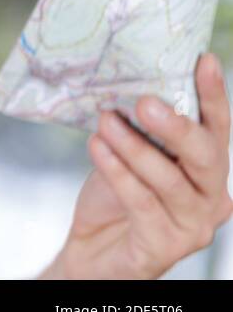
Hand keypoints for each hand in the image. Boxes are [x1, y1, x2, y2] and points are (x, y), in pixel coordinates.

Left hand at [47, 52, 232, 278]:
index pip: (218, 128)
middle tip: (145, 102)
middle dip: (177, 127)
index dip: (213, 95)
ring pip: (170, 180)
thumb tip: (124, 87)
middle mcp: (212, 198)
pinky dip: (118, 172)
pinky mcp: (166, 247)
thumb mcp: (129, 156)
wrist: (93, 251)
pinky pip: (142, 203)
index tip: (203, 60)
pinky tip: (98, 148)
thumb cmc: (116, 197)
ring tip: (106, 120)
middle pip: (207, 157)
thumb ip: (139, 131)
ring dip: (134, 147)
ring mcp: (194, 226)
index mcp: (209, 170)